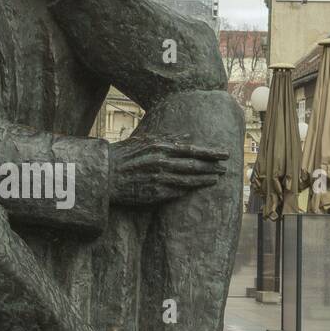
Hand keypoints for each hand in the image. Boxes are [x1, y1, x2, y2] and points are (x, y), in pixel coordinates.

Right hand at [108, 138, 227, 206]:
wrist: (104, 175)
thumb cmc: (122, 155)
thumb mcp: (143, 141)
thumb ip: (166, 138)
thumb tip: (187, 136)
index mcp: (160, 148)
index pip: (193, 150)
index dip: (211, 153)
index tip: (225, 154)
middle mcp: (163, 163)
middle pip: (195, 166)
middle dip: (212, 167)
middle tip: (226, 168)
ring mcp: (160, 180)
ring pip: (189, 181)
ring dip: (205, 180)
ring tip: (216, 179)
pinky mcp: (155, 194)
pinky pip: (176, 192)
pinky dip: (188, 190)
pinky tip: (196, 188)